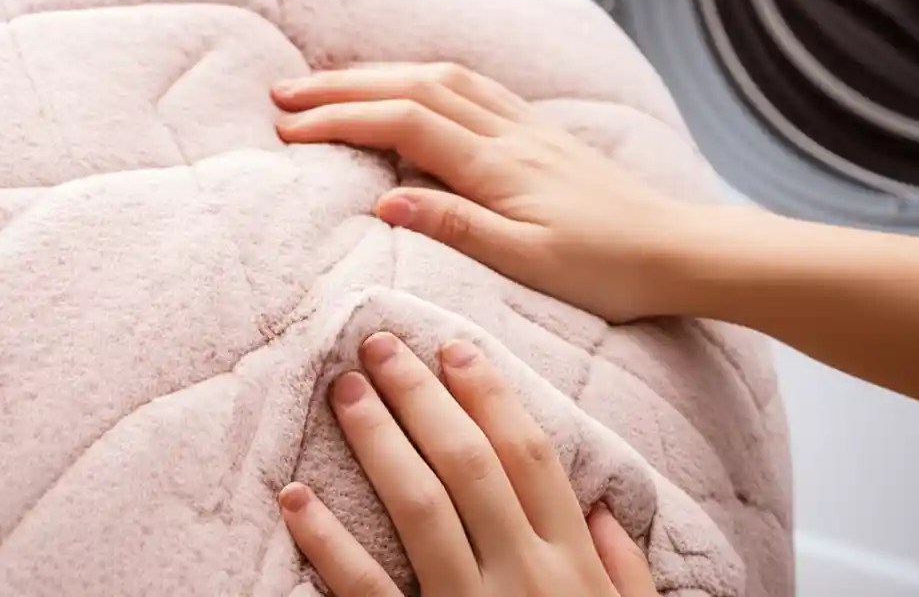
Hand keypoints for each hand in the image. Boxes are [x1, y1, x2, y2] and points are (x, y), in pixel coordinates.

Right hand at [272, 64, 691, 321]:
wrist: (678, 249)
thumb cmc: (607, 268)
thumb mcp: (528, 262)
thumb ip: (457, 226)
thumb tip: (386, 200)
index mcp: (498, 164)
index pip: (403, 123)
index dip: (341, 119)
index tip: (289, 129)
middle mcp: (508, 132)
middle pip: (413, 86)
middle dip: (344, 86)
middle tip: (284, 94)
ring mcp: (526, 126)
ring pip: (441, 78)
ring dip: (380, 75)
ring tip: (331, 84)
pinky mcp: (540, 133)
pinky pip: (472, 87)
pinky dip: (426, 77)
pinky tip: (413, 85)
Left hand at [277, 333, 658, 595]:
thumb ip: (625, 572)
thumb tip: (607, 509)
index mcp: (573, 565)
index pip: (530, 457)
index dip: (490, 395)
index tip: (454, 348)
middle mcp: (525, 577)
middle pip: (471, 464)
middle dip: (423, 397)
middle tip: (378, 346)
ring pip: (421, 508)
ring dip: (379, 442)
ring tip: (343, 392)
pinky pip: (367, 593)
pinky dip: (327, 544)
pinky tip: (293, 498)